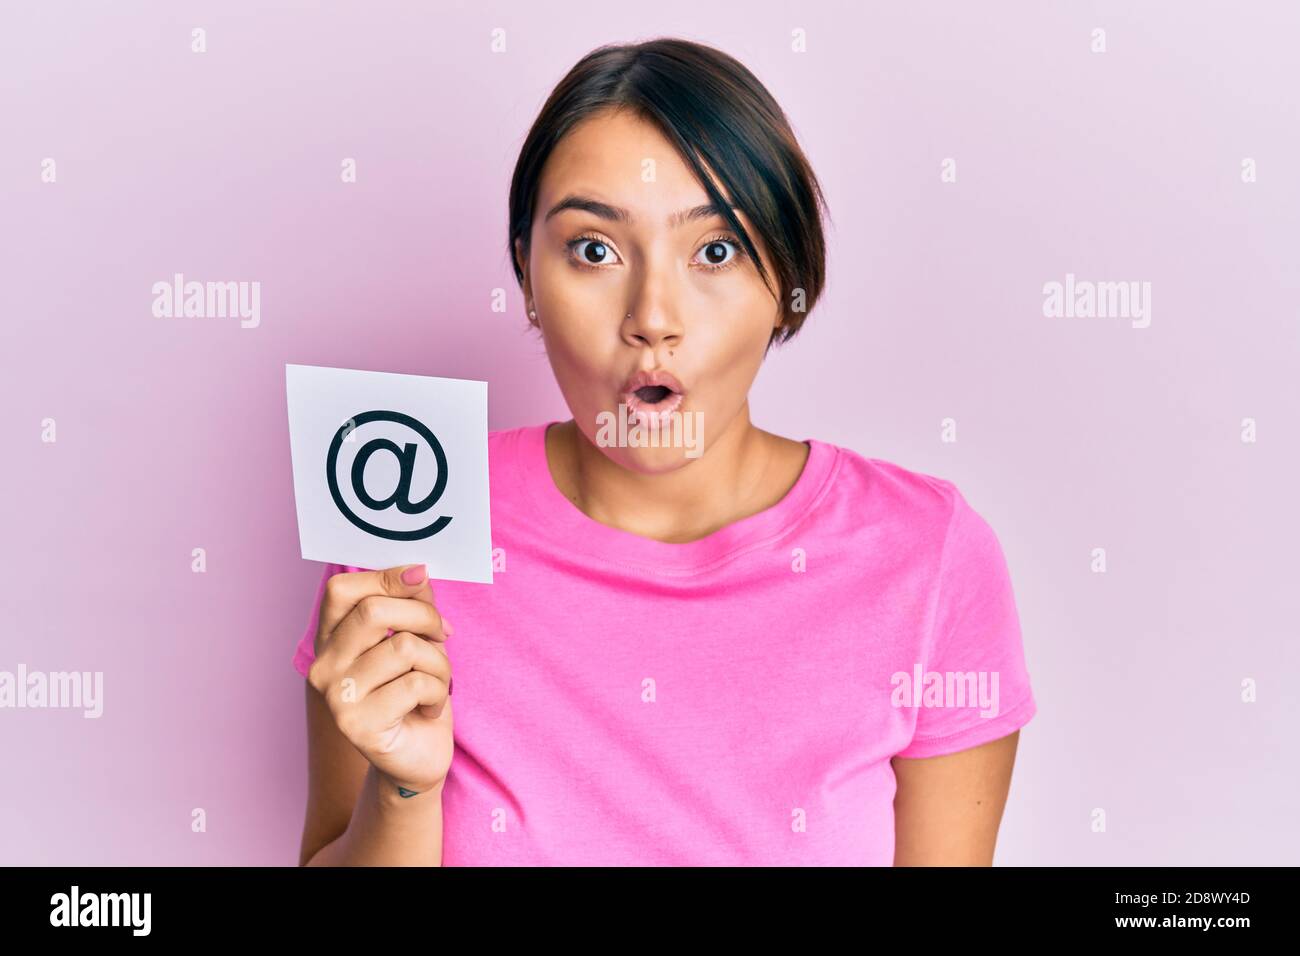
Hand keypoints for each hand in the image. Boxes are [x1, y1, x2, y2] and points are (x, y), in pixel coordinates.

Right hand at [306, 563, 453, 795]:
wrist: (418, 758)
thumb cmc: (416, 694)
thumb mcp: (416, 640)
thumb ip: (411, 605)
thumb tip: (417, 572)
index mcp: (331, 641)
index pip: (341, 590)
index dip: (385, 577)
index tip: (421, 577)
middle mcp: (323, 667)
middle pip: (374, 611)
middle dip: (424, 617)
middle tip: (443, 634)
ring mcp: (336, 697)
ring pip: (404, 648)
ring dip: (439, 663)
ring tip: (438, 682)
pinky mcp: (357, 726)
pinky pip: (414, 684)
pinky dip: (437, 693)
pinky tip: (429, 709)